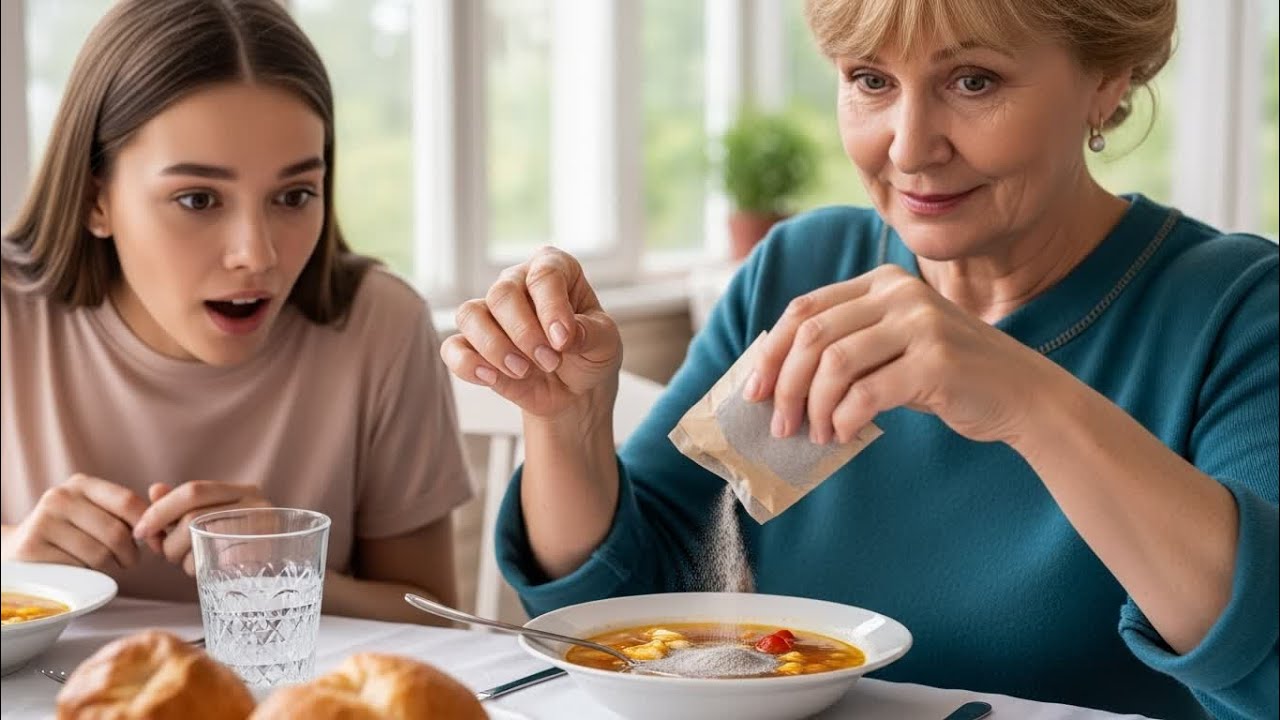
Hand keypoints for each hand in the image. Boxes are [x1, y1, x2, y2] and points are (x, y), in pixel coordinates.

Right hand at [2, 474, 147, 570]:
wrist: (17, 549)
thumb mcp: (95, 512)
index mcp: (82, 484)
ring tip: (102, 564)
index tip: (154, 543)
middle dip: (130, 554)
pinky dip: (87, 575)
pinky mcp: (31, 547)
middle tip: (128, 561)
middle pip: (116, 532)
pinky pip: (77, 569)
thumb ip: (127, 512)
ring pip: (99, 554)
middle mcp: (61, 497)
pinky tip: (79, 570)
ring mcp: (43, 521)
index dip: (149, 526)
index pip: (128, 502)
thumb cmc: (70, 534)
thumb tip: (165, 516)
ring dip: (109, 567)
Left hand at [132, 482, 271, 575]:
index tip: (139, 531)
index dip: (159, 511)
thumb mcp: (210, 518)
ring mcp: (264, 531)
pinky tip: (204, 569)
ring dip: (183, 559)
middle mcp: (257, 505)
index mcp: (243, 491)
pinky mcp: (263, 558)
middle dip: (168, 541)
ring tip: (190, 562)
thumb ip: (180, 504)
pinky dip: (200, 569)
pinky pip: (215, 564)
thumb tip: (154, 490)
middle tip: (166, 554)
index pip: (192, 491)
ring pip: (200, 543)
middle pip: (193, 518)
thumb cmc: (238, 544)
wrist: (281, 571)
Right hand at [441, 246, 622, 418]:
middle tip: (550, 361)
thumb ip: (591, 333)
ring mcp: (490, 312)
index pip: (543, 275)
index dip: (551, 308)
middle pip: (502, 294)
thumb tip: (563, 335)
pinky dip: (468, 364)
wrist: (575, 390)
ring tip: (523, 372)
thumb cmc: (590, 353)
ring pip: (470, 315)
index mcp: (553, 269)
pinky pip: (452, 347)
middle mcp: (517, 282)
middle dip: (525, 333)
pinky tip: (492, 378)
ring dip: (496, 348)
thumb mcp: (606, 342)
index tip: (563, 340)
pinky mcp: (472, 344)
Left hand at [746, 265, 1052, 444]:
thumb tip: (775, 377)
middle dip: (785, 385)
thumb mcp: (896, 346)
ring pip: (834, 364)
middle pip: (813, 336)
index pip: (805, 310)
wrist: (1023, 396)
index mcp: (884, 282)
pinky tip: (842, 435)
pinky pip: (866, 394)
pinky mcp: (937, 362)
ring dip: (814, 407)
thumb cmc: (949, 377)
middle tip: (778, 425)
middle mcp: (901, 293)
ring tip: (814, 434)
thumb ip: (849, 344)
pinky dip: (844, 419)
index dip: (770, 352)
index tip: (753, 392)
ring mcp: (922, 324)